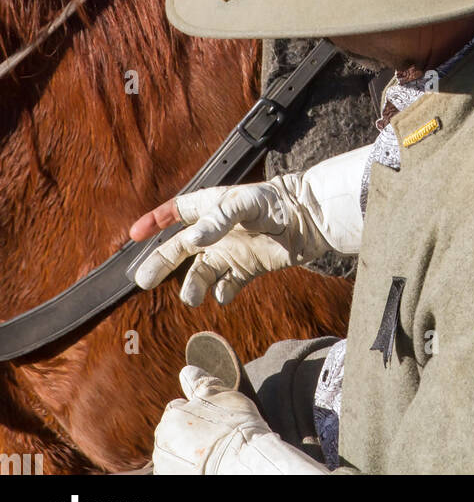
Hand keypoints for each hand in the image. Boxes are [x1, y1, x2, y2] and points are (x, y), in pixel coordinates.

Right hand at [130, 179, 321, 305]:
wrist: (310, 221)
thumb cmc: (276, 203)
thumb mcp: (245, 204)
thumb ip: (218, 220)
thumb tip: (192, 242)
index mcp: (212, 207)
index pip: (176, 211)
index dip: (155, 220)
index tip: (135, 234)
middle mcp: (217, 231)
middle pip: (180, 248)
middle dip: (161, 263)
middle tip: (143, 281)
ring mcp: (231, 251)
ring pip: (201, 272)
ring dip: (192, 285)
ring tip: (191, 297)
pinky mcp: (247, 269)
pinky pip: (226, 286)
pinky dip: (221, 292)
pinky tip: (223, 293)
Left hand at [153, 365, 326, 475]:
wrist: (243, 464)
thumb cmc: (234, 427)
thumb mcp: (220, 394)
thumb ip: (199, 381)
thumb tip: (186, 370)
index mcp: (171, 417)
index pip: (178, 408)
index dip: (198, 413)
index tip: (214, 420)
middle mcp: (161, 443)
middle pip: (175, 433)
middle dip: (190, 434)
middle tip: (215, 438)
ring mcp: (166, 467)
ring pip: (177, 454)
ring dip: (189, 453)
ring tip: (213, 456)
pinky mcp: (175, 483)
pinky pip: (180, 471)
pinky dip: (191, 469)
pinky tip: (209, 468)